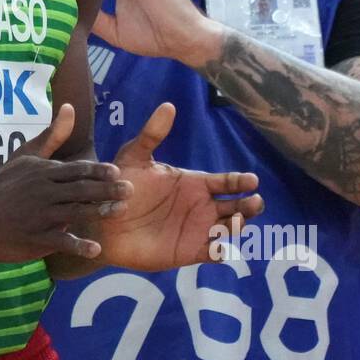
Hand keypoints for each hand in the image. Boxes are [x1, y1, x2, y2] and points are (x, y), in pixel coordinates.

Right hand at [0, 103, 132, 263]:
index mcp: (42, 172)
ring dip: (98, 212)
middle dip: (106, 189)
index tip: (117, 171)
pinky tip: (96, 249)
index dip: (97, 170)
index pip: (75, 169)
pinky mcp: (36, 238)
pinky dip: (79, 245)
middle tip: (130, 190)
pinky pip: (61, 241)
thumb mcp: (23, 157)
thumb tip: (70, 107)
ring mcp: (40, 216)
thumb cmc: (1, 186)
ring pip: (74, 212)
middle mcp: (43, 192)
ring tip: (120, 212)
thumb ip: (51, 136)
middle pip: (80, 189)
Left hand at [96, 102, 262, 271]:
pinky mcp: (188, 251)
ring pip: (229, 228)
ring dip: (238, 226)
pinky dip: (219, 251)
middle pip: (236, 206)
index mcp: (195, 183)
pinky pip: (211, 253)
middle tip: (255, 201)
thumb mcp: (135, 157)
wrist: (103, 219)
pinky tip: (219, 248)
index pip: (227, 182)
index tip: (251, 180)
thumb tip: (168, 106)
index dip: (240, 181)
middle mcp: (202, 206)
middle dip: (249, 205)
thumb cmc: (122, 186)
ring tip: (238, 221)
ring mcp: (197, 229)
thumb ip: (152, 134)